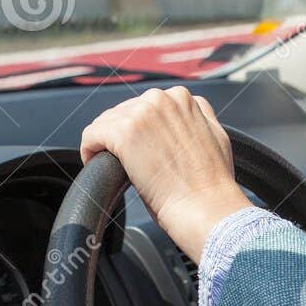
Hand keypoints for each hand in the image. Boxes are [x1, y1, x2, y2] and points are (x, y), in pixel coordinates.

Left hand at [79, 88, 249, 263]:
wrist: (206, 207)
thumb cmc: (212, 185)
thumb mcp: (216, 136)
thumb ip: (199, 118)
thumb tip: (186, 117)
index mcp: (182, 98)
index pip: (146, 106)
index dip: (139, 129)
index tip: (138, 149)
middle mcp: (161, 99)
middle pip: (123, 112)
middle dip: (121, 135)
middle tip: (125, 163)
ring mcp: (142, 114)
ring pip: (106, 122)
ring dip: (105, 143)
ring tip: (111, 166)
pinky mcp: (124, 133)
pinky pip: (92, 135)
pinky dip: (89, 150)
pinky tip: (95, 164)